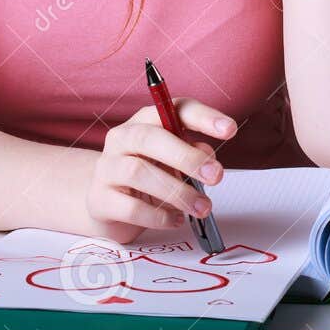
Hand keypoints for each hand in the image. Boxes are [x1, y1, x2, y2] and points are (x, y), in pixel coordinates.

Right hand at [82, 97, 235, 243]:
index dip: (203, 117)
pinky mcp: (99, 200)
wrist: (106, 202)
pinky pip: (130, 207)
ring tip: (202, 206)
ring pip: (139, 173)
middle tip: (216, 176)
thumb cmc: (149, 174)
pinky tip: (176, 220)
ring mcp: (106, 168)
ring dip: (178, 192)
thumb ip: (193, 153)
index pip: (173, 108)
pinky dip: (159, 216)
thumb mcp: (174, 159)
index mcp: (145, 121)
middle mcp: (122, 138)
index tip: (230, 129)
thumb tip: (209, 160)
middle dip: (188, 157)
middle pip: (151, 138)